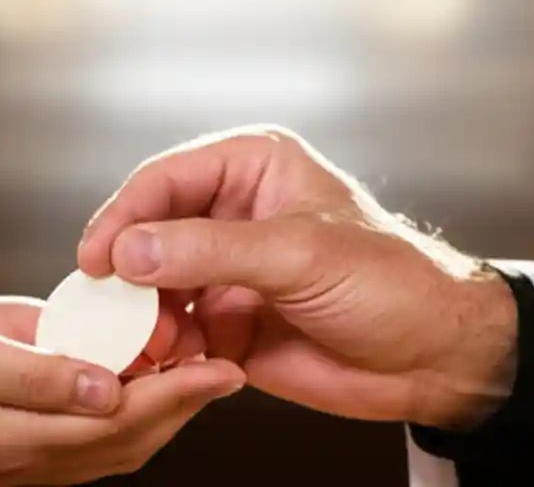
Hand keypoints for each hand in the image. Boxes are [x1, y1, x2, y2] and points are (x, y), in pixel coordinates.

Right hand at [77, 126, 516, 428]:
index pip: (164, 180)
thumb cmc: (392, 283)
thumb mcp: (300, 255)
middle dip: (130, 276)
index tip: (98, 258)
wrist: (436, 358)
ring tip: (153, 345)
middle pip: (150, 234)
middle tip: (114, 311)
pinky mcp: (230, 322)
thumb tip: (131, 250)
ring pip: (156, 288)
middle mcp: (233, 214)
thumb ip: (211, 250)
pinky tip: (177, 364)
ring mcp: (229, 271)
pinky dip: (168, 350)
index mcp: (253, 168)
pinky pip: (177, 332)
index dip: (124, 216)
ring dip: (146, 318)